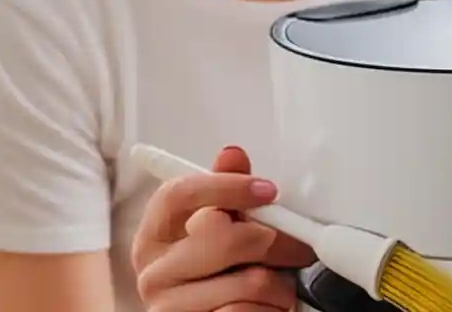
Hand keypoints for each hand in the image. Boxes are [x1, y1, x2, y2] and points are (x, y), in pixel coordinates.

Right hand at [132, 146, 317, 310]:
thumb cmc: (216, 276)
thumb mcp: (217, 230)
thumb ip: (224, 191)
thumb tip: (232, 155)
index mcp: (155, 235)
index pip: (179, 194)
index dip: (227, 186)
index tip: (267, 190)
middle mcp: (154, 272)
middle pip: (222, 235)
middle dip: (274, 241)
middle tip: (297, 247)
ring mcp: (170, 307)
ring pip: (248, 281)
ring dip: (280, 284)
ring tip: (279, 285)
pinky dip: (271, 310)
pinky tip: (265, 307)